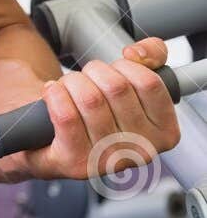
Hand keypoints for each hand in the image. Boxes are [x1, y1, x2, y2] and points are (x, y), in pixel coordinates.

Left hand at [0, 36, 180, 182]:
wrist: (55, 139)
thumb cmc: (101, 108)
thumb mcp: (135, 77)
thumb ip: (153, 54)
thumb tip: (136, 54)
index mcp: (164, 132)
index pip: (149, 83)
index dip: (126, 66)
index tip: (114, 70)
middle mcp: (141, 151)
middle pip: (116, 87)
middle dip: (94, 71)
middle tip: (86, 78)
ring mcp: (109, 160)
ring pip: (90, 99)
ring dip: (72, 81)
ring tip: (68, 86)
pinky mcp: (77, 163)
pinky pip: (66, 116)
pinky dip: (55, 95)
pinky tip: (52, 92)